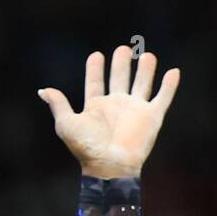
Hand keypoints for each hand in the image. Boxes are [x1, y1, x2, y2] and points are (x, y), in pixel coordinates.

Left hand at [38, 45, 179, 178]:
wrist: (109, 165)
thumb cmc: (87, 147)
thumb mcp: (67, 124)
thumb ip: (58, 104)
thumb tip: (43, 90)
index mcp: (96, 107)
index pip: (95, 83)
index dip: (95, 70)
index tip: (96, 55)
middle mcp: (116, 106)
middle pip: (119, 79)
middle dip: (121, 64)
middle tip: (123, 49)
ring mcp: (135, 110)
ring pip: (142, 84)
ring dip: (145, 69)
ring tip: (146, 55)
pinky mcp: (152, 117)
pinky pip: (163, 97)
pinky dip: (169, 85)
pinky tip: (174, 71)